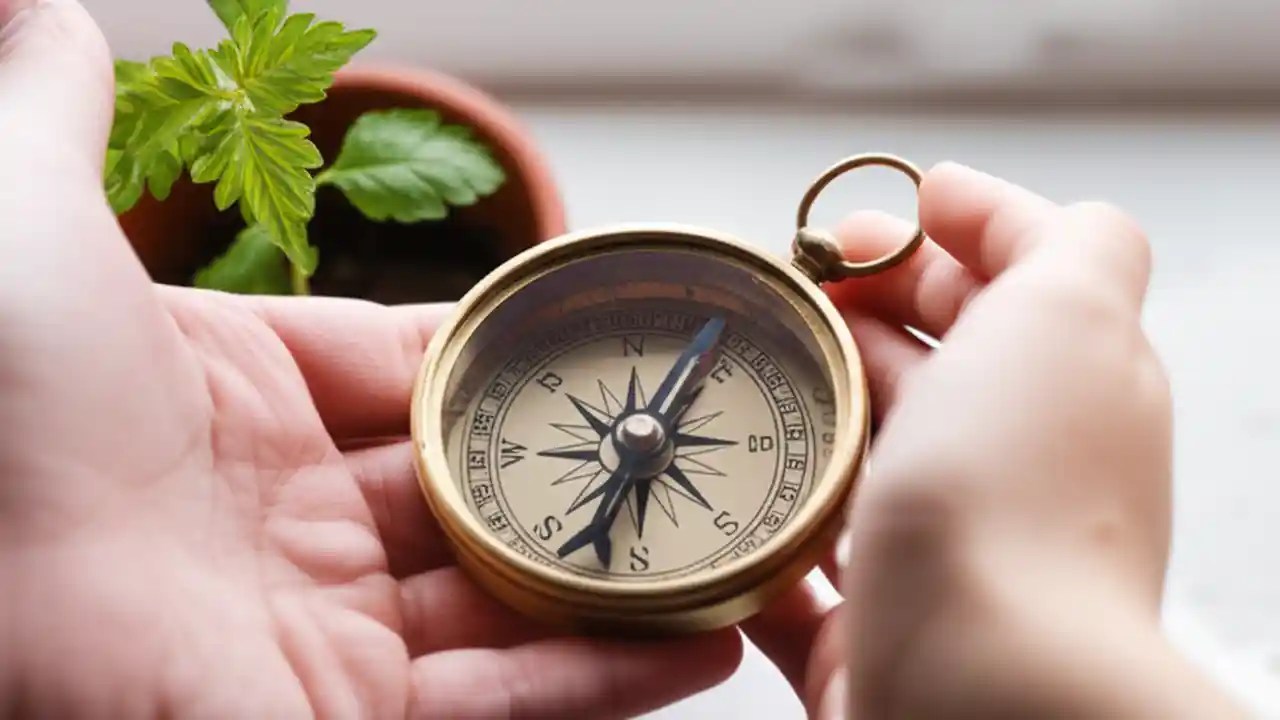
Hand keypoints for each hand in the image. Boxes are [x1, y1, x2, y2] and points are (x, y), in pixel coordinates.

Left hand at [0, 2, 741, 716]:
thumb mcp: (23, 230)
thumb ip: (53, 115)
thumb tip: (55, 11)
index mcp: (232, 403)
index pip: (406, 366)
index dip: (504, 350)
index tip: (607, 332)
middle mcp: (283, 518)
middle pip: (475, 485)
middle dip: (584, 465)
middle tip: (696, 441)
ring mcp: (320, 627)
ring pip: (507, 597)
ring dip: (622, 574)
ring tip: (736, 547)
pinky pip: (503, 701)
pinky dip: (608, 678)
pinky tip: (704, 640)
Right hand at [742, 164, 1246, 716]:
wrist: (973, 694)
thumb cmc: (1011, 507)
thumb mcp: (1073, 311)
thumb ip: (1059, 234)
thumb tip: (962, 197)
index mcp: (1057, 387)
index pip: (995, 283)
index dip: (919, 239)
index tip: (837, 233)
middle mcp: (1004, 469)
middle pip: (917, 363)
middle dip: (842, 314)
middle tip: (769, 298)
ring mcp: (933, 552)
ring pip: (850, 460)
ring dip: (789, 414)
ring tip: (725, 381)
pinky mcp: (865, 627)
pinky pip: (795, 568)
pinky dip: (757, 529)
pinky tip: (715, 491)